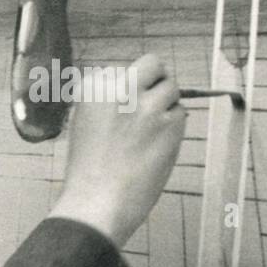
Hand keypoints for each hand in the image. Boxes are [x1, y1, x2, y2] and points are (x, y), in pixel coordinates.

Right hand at [48, 54, 185, 247]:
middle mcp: (121, 88)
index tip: (125, 109)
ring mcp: (148, 104)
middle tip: (152, 103)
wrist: (98, 201)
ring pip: (171, 87)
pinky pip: (181, 112)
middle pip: (152, 64)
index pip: (121, 69)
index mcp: (94, 88)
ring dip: (167, 105)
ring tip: (151, 132)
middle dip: (156, 80)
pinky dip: (174, 126)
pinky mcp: (170, 123)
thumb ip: (108, 101)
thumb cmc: (89, 171)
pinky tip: (158, 145)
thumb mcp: (85, 123)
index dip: (129, 88)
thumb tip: (139, 91)